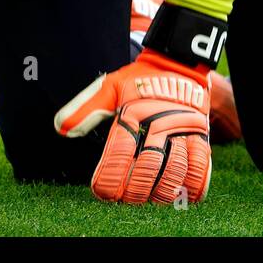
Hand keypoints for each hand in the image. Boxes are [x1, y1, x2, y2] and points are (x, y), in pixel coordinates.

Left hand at [54, 48, 212, 204]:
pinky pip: (202, 163)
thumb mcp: (109, 86)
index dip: (111, 175)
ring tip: (151, 201)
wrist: (177, 62)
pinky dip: (194, 184)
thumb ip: (86, 109)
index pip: (120, 150)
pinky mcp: (200, 132)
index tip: (103, 192)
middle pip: (148, 164)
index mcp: (133, 111)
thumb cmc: (138, 79)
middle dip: (135, 189)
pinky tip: (183, 196)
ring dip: (163, 190)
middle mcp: (158, 121)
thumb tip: (61, 128)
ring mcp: (182, 127)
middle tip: (126, 201)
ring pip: (175, 168)